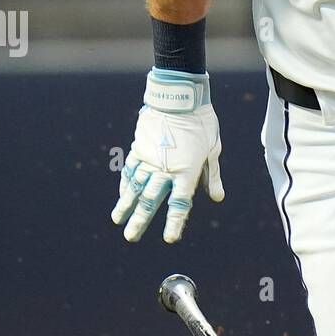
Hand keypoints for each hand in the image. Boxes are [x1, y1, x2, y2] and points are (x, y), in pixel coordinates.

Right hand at [111, 70, 223, 242]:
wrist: (180, 96)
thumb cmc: (202, 123)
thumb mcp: (213, 150)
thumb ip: (211, 176)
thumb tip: (217, 198)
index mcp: (187, 172)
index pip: (180, 204)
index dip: (175, 223)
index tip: (169, 239)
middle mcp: (166, 169)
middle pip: (151, 201)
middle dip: (140, 221)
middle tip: (130, 238)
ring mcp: (150, 159)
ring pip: (135, 187)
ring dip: (126, 205)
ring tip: (117, 220)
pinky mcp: (139, 147)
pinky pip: (131, 169)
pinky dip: (126, 184)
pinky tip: (122, 195)